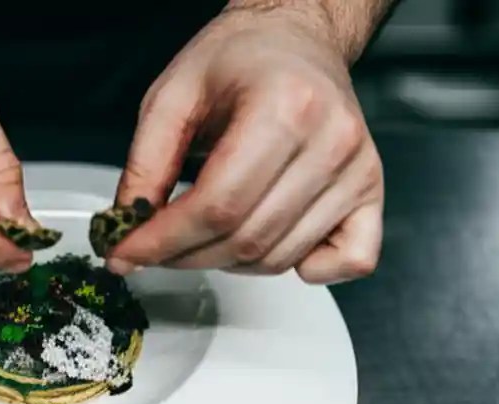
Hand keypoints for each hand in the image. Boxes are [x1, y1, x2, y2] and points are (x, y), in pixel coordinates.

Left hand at [108, 4, 383, 282]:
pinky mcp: (371, 190)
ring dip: (229, 263)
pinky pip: (351, 260)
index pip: (218, 204)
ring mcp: (358, 169)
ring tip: (202, 235)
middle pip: (248, 239)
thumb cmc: (241, 58)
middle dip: (186, 256)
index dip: (164, 240)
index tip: (127, 252)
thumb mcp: (172, 94)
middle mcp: (331, 140)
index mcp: (285, 105)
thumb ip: (146, 161)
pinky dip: (308, 270)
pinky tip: (271, 245)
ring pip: (281, 257)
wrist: (296, 39)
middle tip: (154, 247)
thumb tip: (129, 223)